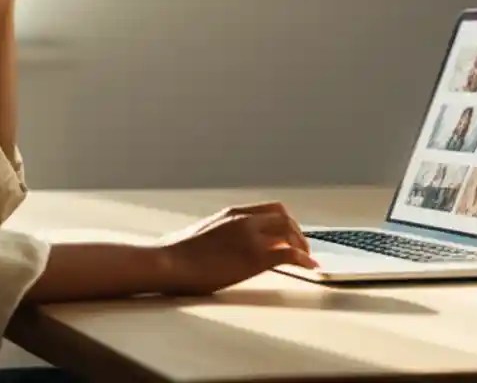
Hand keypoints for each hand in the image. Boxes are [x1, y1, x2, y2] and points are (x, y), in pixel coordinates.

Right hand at [156, 202, 318, 295]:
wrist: (167, 262)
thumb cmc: (175, 253)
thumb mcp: (201, 233)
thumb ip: (218, 233)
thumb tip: (220, 244)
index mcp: (231, 213)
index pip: (270, 209)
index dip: (285, 221)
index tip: (289, 233)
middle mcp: (243, 220)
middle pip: (284, 217)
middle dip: (297, 232)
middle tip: (302, 246)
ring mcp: (250, 237)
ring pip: (289, 232)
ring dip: (302, 245)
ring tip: (307, 258)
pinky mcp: (253, 257)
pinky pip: (288, 255)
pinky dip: (303, 259)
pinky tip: (309, 267)